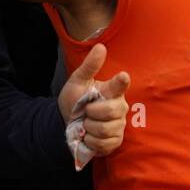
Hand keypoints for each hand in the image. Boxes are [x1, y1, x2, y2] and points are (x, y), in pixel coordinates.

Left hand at [58, 43, 130, 167]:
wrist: (67, 123)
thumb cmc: (75, 100)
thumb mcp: (77, 82)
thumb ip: (89, 66)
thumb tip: (100, 46)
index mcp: (113, 91)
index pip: (120, 84)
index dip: (121, 81)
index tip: (122, 76)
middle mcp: (120, 107)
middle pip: (111, 111)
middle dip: (92, 113)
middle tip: (86, 112)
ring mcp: (119, 125)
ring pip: (106, 129)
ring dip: (89, 128)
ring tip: (86, 124)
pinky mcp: (116, 141)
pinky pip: (104, 143)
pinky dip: (91, 141)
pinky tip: (89, 136)